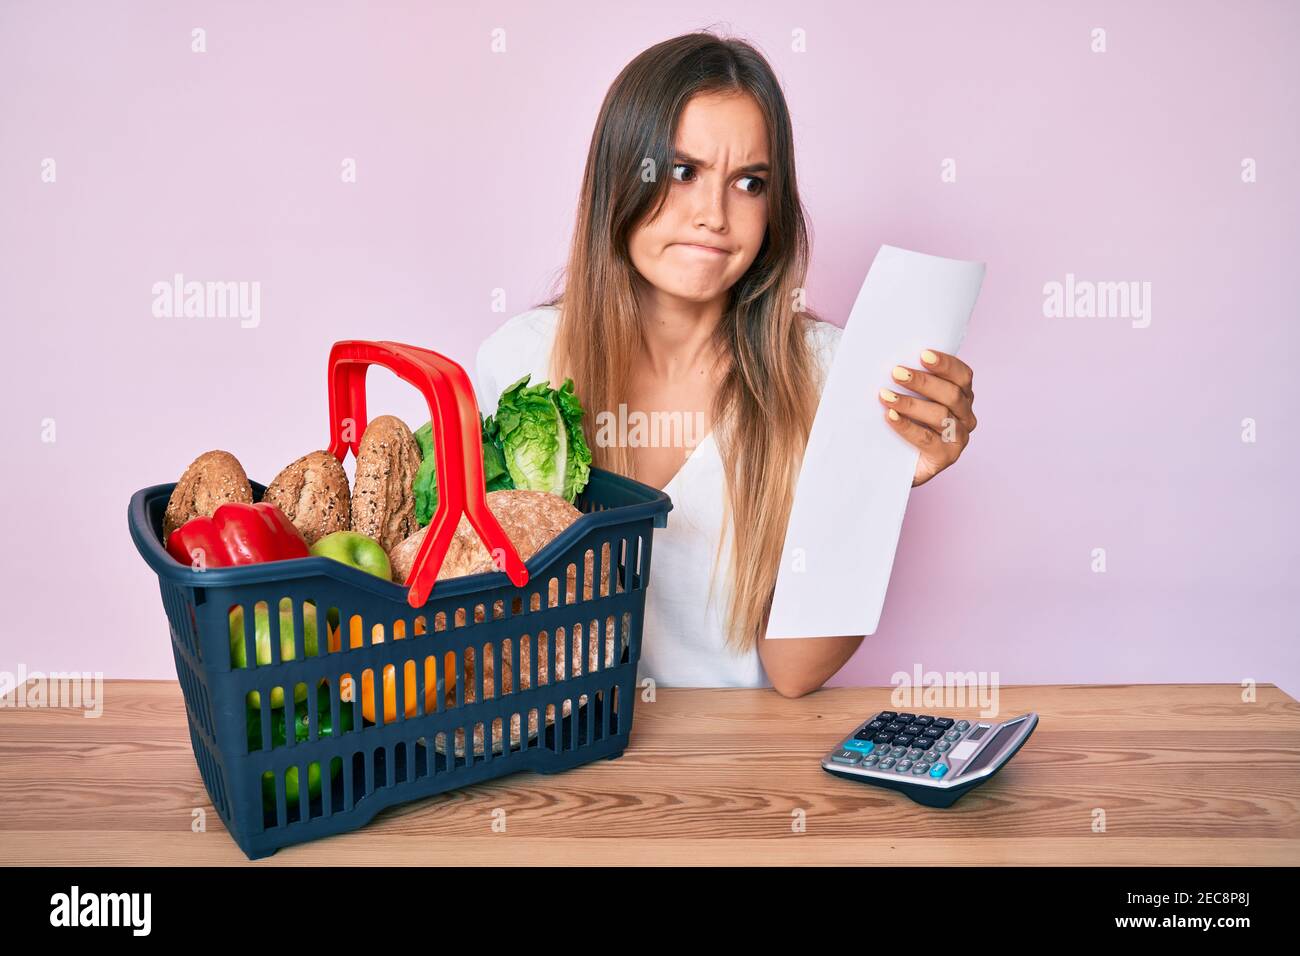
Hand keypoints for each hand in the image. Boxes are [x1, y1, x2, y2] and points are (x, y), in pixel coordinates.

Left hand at [876, 349, 976, 487]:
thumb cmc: (903, 422)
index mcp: (962, 396)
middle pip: (951, 394)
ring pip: (940, 415)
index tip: (923, 354)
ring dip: (910, 403)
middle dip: (923, 382)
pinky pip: (927, 439)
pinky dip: (907, 426)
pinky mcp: (946, 456)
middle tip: (896, 373)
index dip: (945, 364)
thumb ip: (909, 381)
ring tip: (885, 396)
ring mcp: (958, 438)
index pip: (962, 375)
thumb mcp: (908, 398)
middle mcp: (966, 416)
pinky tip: (890, 416)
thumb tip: (890, 360)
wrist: (894, 463)